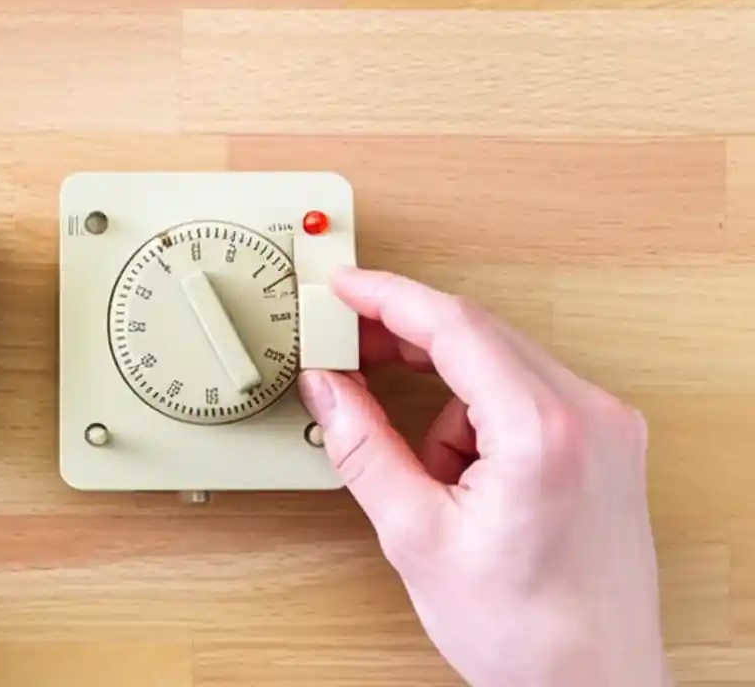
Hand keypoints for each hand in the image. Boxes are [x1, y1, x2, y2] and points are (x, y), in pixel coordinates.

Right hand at [299, 268, 670, 686]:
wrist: (591, 685)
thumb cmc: (525, 631)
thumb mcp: (416, 534)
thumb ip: (362, 445)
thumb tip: (328, 389)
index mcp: (542, 431)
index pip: (454, 326)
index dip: (388, 297)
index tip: (344, 287)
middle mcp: (588, 415)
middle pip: (479, 333)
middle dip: (406, 337)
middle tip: (349, 346)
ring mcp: (605, 427)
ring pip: (499, 364)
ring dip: (446, 396)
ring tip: (427, 472)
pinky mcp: (606, 442)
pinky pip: (526, 394)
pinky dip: (480, 418)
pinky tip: (463, 477)